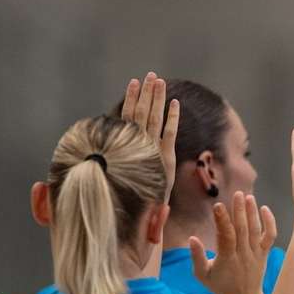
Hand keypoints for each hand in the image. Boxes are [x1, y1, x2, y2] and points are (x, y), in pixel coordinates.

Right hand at [120, 71, 180, 197]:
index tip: (135, 82)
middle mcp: (139, 148)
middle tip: (152, 75)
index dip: (132, 98)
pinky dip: (173, 119)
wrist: (139, 218)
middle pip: (142, 114)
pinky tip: (176, 104)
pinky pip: (169, 134)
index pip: (129, 117)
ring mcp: (152, 152)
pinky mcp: (165, 159)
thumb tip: (117, 146)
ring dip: (158, 99)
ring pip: (154, 120)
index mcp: (126, 148)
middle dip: (147, 93)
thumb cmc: (128, 202)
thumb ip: (122, 157)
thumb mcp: (123, 176)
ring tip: (160, 81)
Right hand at [190, 191, 275, 293]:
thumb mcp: (203, 275)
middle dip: (240, 211)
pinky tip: (265, 209)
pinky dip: (270, 223)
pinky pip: (270, 237)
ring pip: (256, 231)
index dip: (222, 221)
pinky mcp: (264, 254)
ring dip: (253, 213)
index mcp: (227, 259)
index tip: (218, 206)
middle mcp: (243, 255)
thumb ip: (197, 257)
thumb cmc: (221, 287)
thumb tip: (192, 238)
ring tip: (249, 197)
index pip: (225, 237)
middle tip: (237, 194)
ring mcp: (255, 254)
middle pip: (242, 230)